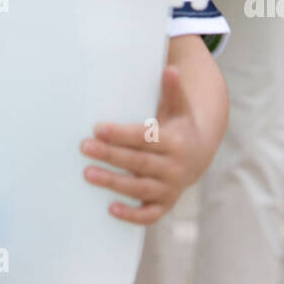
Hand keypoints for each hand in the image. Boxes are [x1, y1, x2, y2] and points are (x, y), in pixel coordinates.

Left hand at [80, 66, 199, 223]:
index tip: (98, 128)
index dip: (122, 134)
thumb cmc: (179, 126)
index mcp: (177, 141)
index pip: (146, 138)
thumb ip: (172, 90)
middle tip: (84, 148)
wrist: (199, 155)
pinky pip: (149, 214)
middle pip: (139, 162)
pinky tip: (111, 209)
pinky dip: (132, 215)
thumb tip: (170, 68)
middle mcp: (175, 167)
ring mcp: (170, 188)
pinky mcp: (165, 204)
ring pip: (140, 188)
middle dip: (111, 156)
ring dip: (114, 183)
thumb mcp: (179, 107)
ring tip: (88, 174)